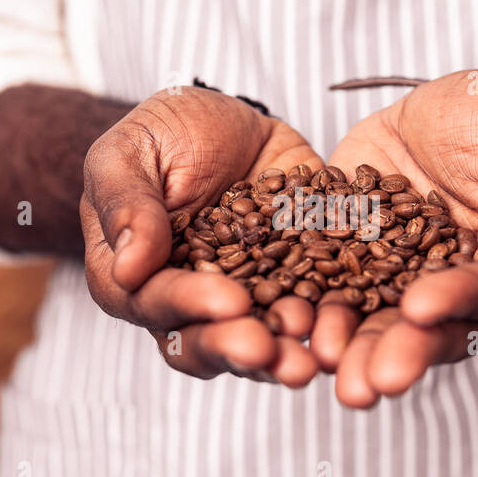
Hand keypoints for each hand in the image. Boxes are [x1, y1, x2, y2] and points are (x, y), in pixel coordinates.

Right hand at [81, 85, 322, 385]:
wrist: (228, 118)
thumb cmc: (161, 135)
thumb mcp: (127, 154)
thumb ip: (125, 206)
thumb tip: (127, 270)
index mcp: (135, 280)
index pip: (155, 303)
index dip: (191, 306)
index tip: (229, 301)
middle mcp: (191, 302)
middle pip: (206, 342)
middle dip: (238, 349)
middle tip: (269, 350)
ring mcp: (247, 296)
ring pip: (259, 339)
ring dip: (283, 353)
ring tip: (310, 358)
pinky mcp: (296, 281)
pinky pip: (313, 306)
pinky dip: (329, 318)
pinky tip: (352, 318)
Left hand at [312, 71, 477, 407]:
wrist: (440, 112)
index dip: (461, 298)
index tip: (424, 309)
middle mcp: (461, 284)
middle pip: (435, 327)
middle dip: (400, 354)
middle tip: (366, 384)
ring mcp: (402, 279)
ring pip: (377, 321)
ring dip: (349, 349)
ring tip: (317, 367)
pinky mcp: (351, 261)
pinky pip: (326, 289)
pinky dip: (305, 309)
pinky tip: (276, 325)